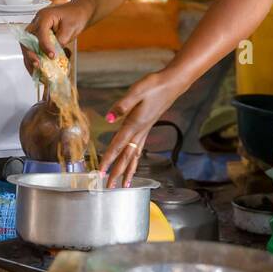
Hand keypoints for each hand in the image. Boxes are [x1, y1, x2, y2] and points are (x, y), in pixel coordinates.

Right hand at [23, 0, 93, 73]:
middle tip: (37, 64)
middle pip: (27, 40)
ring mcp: (36, 30)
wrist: (78, 12)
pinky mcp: (38, 37)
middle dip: (30, 54)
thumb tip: (52, 54)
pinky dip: (33, 59)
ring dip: (29, 59)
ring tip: (35, 71)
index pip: (40, 33)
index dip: (44, 46)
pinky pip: (31, 48)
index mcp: (44, 17)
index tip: (51, 56)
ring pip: (26, 46)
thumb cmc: (75, 16)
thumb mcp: (71, 28)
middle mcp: (36, 23)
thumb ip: (61, 41)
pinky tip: (36, 69)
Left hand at [99, 69, 186, 187]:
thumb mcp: (136, 92)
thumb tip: (108, 119)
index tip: (100, 173)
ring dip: (128, 170)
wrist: (172, 83)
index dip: (108, 160)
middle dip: (117, 173)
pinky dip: (135, 159)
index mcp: (134, 124)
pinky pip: (139, 148)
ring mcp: (145, 130)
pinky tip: (133, 162)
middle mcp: (140, 131)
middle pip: (126, 157)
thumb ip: (121, 106)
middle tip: (110, 187)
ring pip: (135, 155)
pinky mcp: (148, 127)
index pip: (118, 146)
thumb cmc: (154, 86)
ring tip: (125, 184)